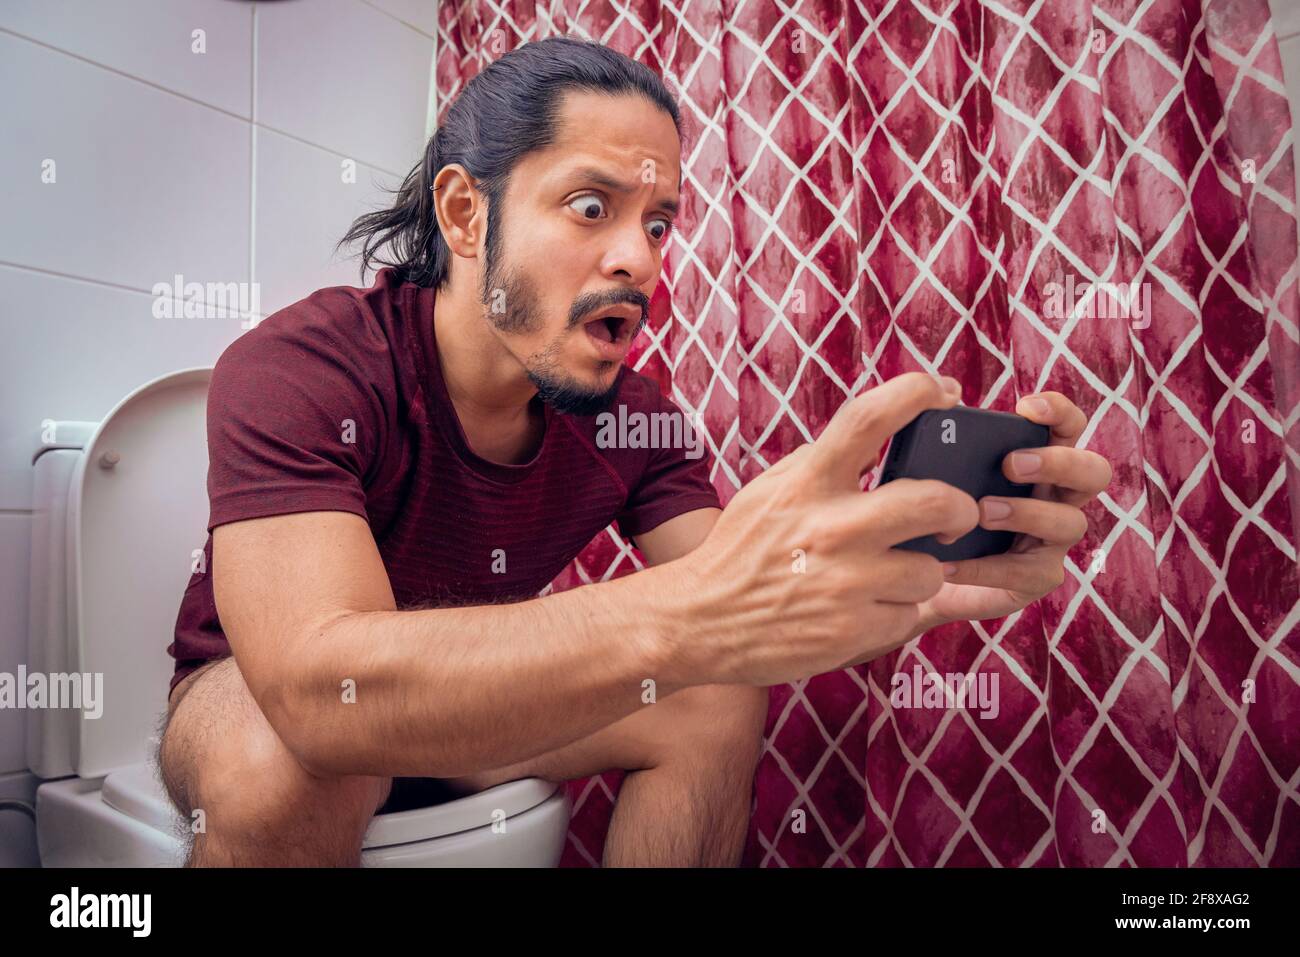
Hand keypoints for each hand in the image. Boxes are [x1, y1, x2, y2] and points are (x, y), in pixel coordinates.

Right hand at [671, 372, 981, 686]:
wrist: (699, 622)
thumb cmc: (742, 550)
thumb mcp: (771, 491)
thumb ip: (823, 462)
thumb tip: (883, 433)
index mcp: (808, 483)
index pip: (870, 417)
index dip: (918, 392)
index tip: (945, 391)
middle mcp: (831, 528)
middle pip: (937, 501)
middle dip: (962, 508)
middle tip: (956, 515)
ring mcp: (845, 583)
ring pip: (931, 570)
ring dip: (920, 574)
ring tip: (886, 577)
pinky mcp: (852, 632)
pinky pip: (908, 615)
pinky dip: (894, 613)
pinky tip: (862, 610)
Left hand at [914, 391, 1112, 628]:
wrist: (924, 575)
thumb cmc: (941, 513)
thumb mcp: (943, 479)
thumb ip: (949, 454)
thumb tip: (931, 424)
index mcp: (1041, 462)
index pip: (1069, 427)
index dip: (1058, 412)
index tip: (1025, 408)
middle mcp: (1058, 497)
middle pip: (1093, 471)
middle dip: (1057, 462)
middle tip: (1011, 465)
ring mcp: (1054, 540)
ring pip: (1069, 522)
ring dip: (1025, 512)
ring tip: (982, 512)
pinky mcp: (1039, 577)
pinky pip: (1023, 573)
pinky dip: (982, 568)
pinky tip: (946, 565)